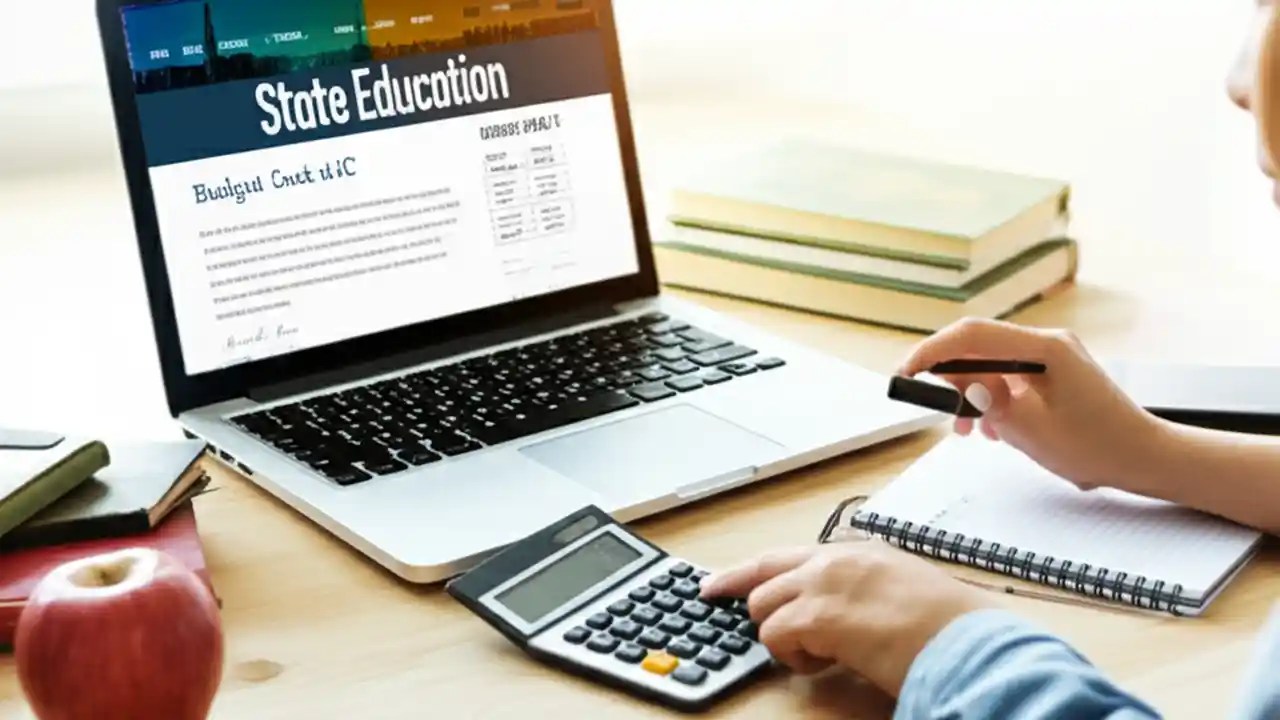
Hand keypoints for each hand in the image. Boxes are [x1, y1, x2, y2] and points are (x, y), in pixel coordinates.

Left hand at [700, 540, 992, 696]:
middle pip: (763, 571)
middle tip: (715, 596)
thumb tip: (845, 617)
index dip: (752, 571)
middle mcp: (837, 561)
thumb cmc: (950, 627)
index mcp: (859, 554)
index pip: (790, 555)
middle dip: (745, 594)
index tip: (723, 581)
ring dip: (780, 634)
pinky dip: (793, 657)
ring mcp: (825, 584)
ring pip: (764, 605)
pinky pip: (776, 636)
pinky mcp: (819, 616)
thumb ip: (865, 593)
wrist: (967, 642)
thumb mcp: (902, 591)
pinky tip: (827, 662)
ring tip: (818, 653)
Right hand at [898, 317, 1167, 491]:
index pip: (972, 335)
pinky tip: (992, 426)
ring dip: (970, 392)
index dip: (933, 351)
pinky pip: (1007, 376)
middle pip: (978, 346)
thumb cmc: (1099, 446)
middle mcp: (1047, 343)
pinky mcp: (1052, 373)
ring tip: (968, 429)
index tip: (908, 373)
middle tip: (939, 411)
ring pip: (989, 363)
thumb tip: (958, 386)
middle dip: (951, 378)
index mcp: (1045, 349)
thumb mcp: (1032, 431)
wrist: (1143, 457)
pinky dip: (990, 397)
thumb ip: (990, 403)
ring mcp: (1051, 356)